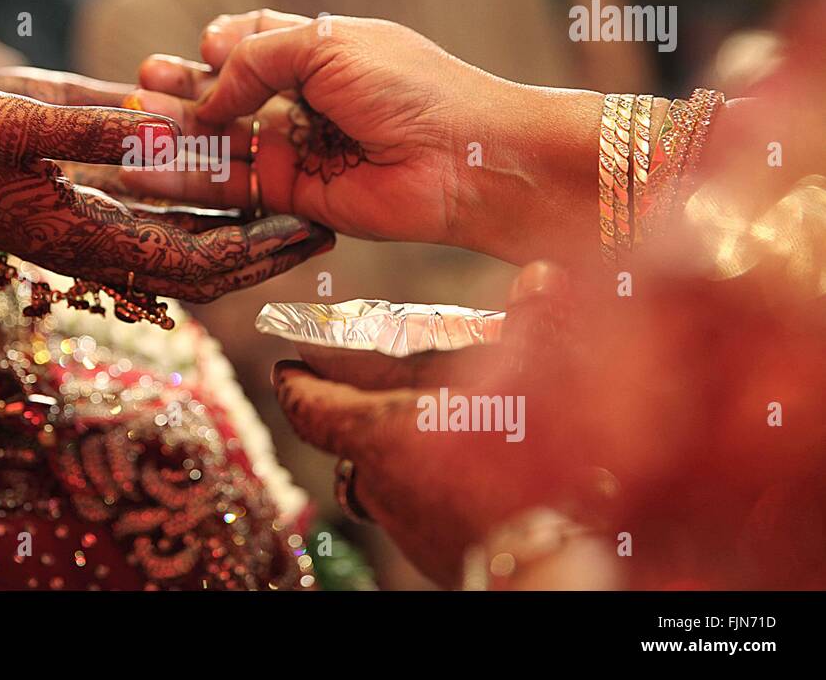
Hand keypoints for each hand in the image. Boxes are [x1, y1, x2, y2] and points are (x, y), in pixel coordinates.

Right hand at [0, 83, 334, 301]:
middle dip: (264, 247)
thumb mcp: (22, 121)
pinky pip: (157, 199)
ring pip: (183, 231)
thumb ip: (97, 128)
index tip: (310, 230)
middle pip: (202, 259)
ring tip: (298, 193)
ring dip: (239, 219)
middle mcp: (100, 238)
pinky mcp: (88, 190)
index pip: (194, 262)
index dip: (256, 252)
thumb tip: (170, 128)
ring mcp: (95, 218)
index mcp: (87, 237)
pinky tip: (234, 161)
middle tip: (325, 222)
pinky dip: (200, 186)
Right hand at [126, 10, 603, 264]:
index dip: (216, 48)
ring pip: (224, 141)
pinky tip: (150, 165)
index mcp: (321, 51)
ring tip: (129, 127)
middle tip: (138, 87)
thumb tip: (206, 79)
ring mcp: (300, 150)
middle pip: (229, 95)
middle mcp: (306, 101)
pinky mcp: (295, 196)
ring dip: (177, 133)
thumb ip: (255, 56)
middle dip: (183, 89)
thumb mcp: (325, 44)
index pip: (253, 44)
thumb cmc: (408, 86)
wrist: (465, 158)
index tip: (186, 53)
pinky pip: (235, 185)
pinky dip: (192, 176)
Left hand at [270, 262, 599, 586]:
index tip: (284, 367)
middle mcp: (384, 490)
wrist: (567, 575)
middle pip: (348, 441)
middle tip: (348, 380)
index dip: (297, 383)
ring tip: (417, 418)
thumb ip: (538, 325)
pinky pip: (421, 506)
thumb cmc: (544, 480)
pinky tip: (469, 466)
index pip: (312, 408)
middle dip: (348, 406)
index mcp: (385, 438)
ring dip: (393, 445)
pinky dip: (431, 479)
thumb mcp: (540, 386)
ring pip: (383, 477)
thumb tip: (541, 276)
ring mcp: (412, 530)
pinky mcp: (443, 556)